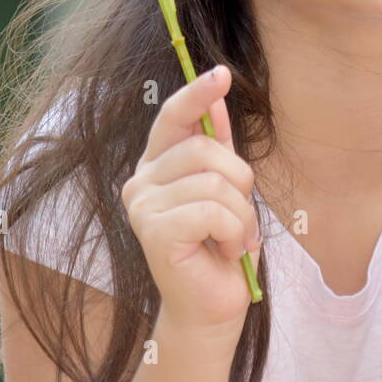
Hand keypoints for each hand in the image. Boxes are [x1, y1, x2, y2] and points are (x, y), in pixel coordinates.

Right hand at [121, 65, 260, 340]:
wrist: (211, 309)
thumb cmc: (220, 249)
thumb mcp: (228, 191)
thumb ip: (219, 148)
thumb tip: (218, 99)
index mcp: (157, 166)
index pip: (174, 117)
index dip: (197, 92)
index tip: (221, 73)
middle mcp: (141, 181)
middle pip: (205, 149)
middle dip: (240, 182)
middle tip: (240, 217)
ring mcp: (143, 207)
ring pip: (214, 182)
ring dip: (240, 215)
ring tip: (233, 239)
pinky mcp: (153, 232)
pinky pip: (212, 211)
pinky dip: (233, 232)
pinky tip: (225, 251)